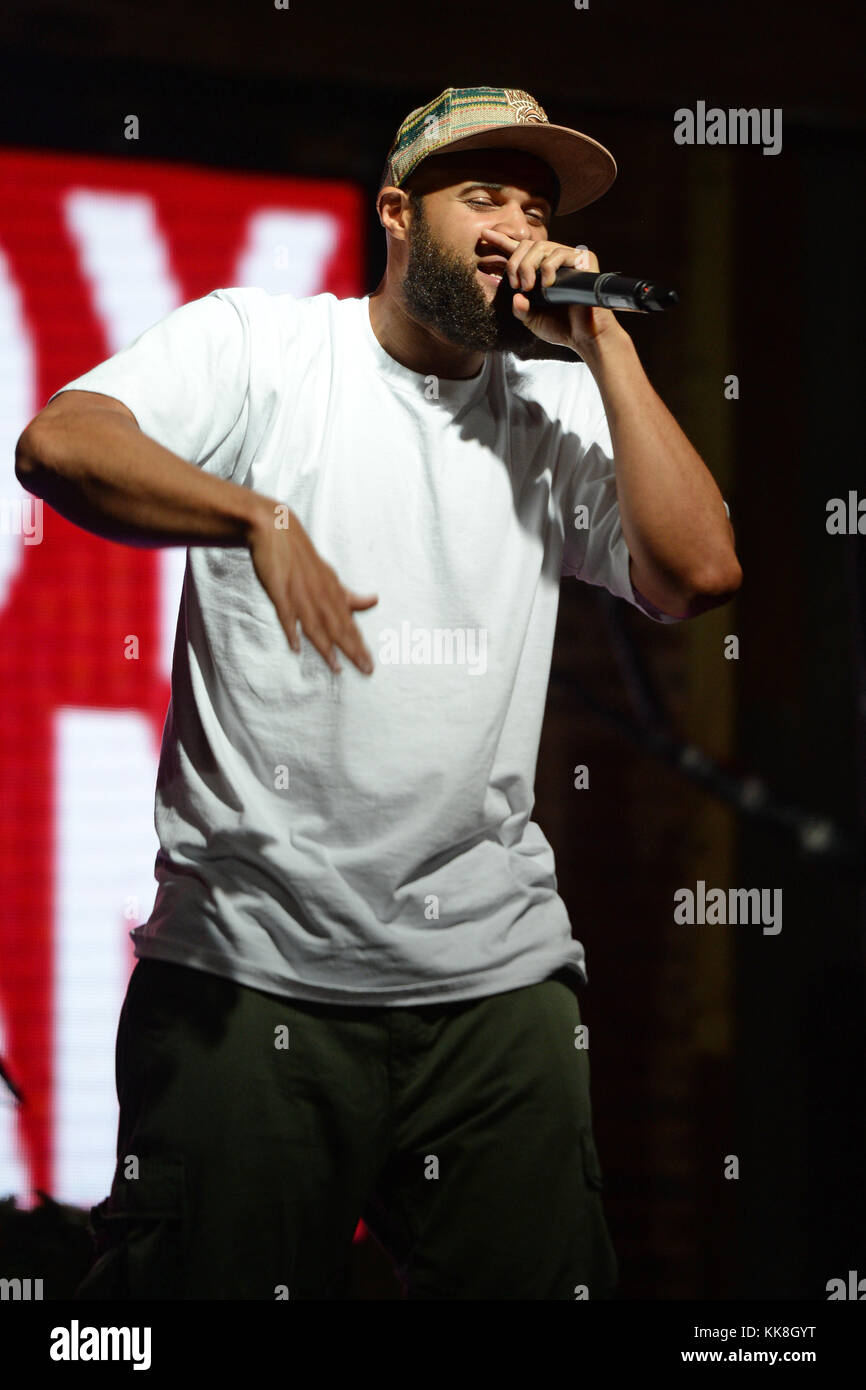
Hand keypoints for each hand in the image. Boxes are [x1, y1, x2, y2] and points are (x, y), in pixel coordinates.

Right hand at [247, 501, 376, 674]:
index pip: (349, 624)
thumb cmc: (303, 557)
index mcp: (332, 592)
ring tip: (336, 667)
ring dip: (326, 647)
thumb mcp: (330, 575)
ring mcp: (299, 594)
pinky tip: (296, 647)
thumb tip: (374, 601)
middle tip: (365, 670)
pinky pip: (286, 614)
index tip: (370, 665)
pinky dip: (290, 630)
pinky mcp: (279, 590)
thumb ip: (348, 595)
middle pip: (338, 627)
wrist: (275, 529)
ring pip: (315, 625)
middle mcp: (320, 595)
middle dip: (352, 650)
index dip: (359, 646)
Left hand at [480, 226, 626, 354]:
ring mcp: (569, 258)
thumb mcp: (531, 320)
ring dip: (528, 265)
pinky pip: (560, 253)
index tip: (484, 235)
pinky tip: (547, 284)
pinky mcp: (583, 259)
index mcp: (539, 271)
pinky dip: (548, 268)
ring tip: (529, 287)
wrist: (584, 337)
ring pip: (541, 246)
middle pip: (527, 245)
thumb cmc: (561, 328)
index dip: (502, 241)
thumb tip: (516, 297)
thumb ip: (520, 309)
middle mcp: (554, 261)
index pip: (520, 250)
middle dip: (515, 263)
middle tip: (516, 284)